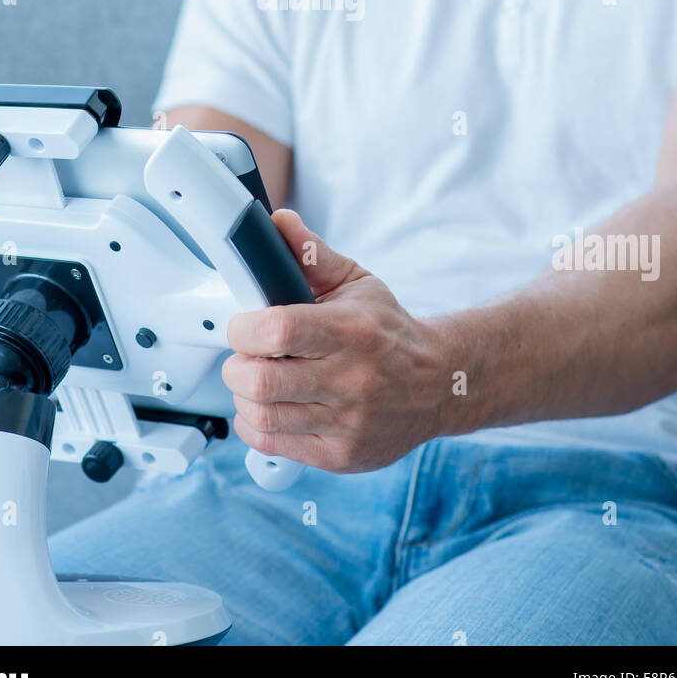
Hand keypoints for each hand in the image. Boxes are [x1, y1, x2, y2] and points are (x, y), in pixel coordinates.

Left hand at [223, 209, 451, 472]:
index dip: (244, 327)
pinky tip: (269, 406)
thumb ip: (312, 254)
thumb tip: (278, 222)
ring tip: (257, 379)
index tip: (242, 323)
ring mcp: (346, 422)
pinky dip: (256, 424)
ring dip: (244, 396)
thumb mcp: (358, 283)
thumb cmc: (390, 332)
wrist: (440, 384)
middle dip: (236, 365)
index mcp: (352, 330)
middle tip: (245, 355)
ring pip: (261, 416)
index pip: (280, 330)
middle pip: (261, 381)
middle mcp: (351, 379)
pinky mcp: (339, 454)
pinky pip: (271, 444)